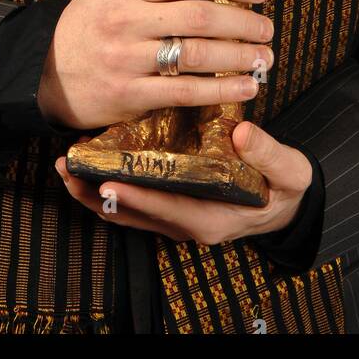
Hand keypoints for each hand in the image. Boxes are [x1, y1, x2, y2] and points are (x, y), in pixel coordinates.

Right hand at [37, 0, 272, 130]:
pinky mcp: (131, 95)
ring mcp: (128, 59)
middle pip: (199, 16)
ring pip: (197, 54)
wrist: (47, 79)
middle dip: (243, 22)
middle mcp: (127, 20)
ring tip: (264, 57)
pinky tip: (246, 86)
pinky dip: (221, 90)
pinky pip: (185, 92)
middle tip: (268, 27)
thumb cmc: (81, 27)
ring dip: (239, 56)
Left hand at [54, 123, 313, 245]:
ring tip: (68, 167)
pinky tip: (92, 167)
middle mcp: (188, 224)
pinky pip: (134, 205)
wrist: (287, 205)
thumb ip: (269, 154)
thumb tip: (244, 134)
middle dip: (98, 193)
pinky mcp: (171, 210)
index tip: (106, 180)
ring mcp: (177, 220)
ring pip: (127, 212)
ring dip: (95, 192)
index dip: (136, 196)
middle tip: (69, 169)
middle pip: (135, 214)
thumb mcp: (290, 172)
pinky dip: (108, 189)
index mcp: (213, 218)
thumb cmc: (286, 187)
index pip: (167, 208)